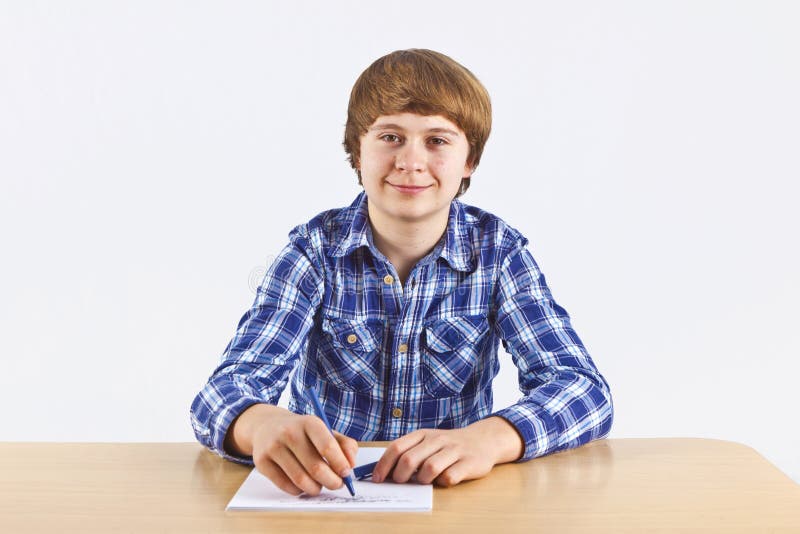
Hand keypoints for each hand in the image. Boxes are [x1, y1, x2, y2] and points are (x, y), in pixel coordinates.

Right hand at [224, 403, 357, 495]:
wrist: (267, 426)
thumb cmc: (302, 432)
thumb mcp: (325, 431)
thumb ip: (345, 445)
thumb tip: (351, 464)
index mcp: (309, 422)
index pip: (328, 447)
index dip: (340, 464)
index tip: (347, 473)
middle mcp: (289, 432)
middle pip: (316, 467)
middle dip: (331, 481)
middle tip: (337, 484)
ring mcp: (273, 447)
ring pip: (301, 480)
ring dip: (315, 488)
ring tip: (320, 485)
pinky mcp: (262, 462)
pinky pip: (286, 486)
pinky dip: (299, 491)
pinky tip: (303, 485)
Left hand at [371, 416, 523, 486]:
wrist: (483, 440)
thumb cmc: (449, 445)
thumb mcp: (428, 442)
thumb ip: (410, 452)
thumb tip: (385, 472)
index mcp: (423, 434)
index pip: (397, 447)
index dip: (384, 464)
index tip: (377, 478)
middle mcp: (438, 439)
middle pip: (410, 459)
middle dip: (400, 476)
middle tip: (400, 483)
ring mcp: (454, 450)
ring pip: (429, 468)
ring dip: (422, 480)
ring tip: (425, 481)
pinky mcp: (469, 462)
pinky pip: (450, 477)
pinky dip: (443, 483)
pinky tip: (444, 480)